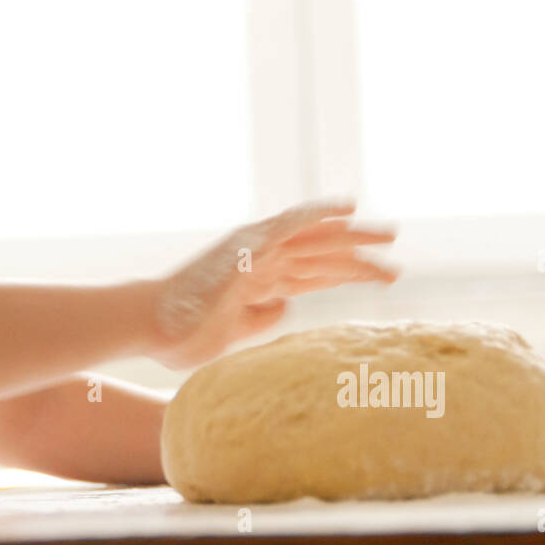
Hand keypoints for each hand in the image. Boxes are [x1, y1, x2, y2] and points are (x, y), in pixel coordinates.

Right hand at [146, 199, 397, 369]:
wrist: (149, 327)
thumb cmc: (180, 335)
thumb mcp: (232, 334)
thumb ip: (259, 317)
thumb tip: (287, 304)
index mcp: (257, 283)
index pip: (311, 276)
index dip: (344, 275)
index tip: (377, 278)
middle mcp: (259, 261)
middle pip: (320, 256)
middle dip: (358, 258)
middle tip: (395, 259)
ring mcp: (254, 250)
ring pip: (315, 239)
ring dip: (353, 237)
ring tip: (389, 236)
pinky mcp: (247, 246)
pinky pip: (290, 223)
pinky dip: (318, 213)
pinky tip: (348, 209)